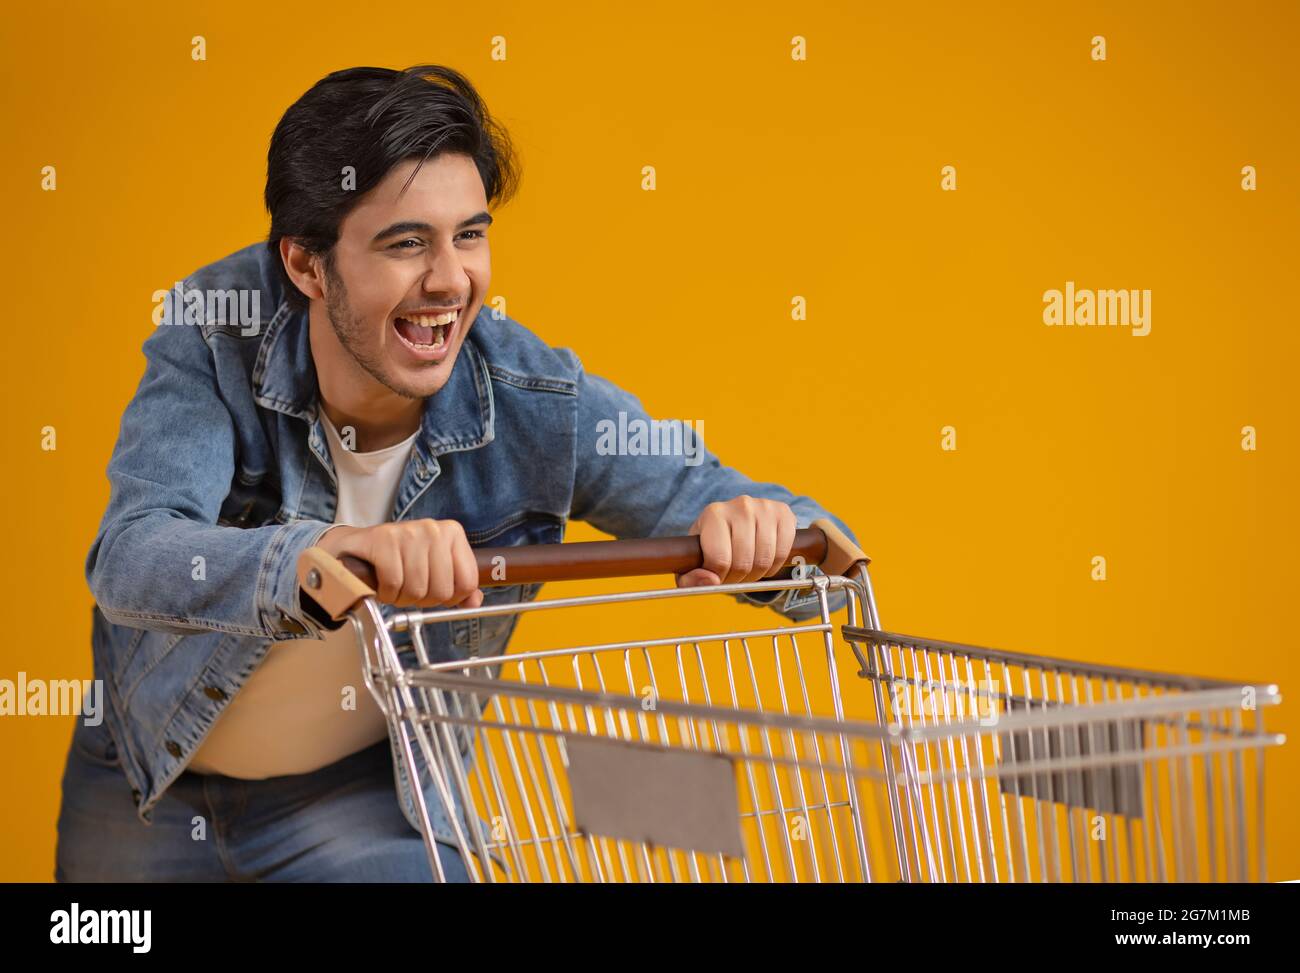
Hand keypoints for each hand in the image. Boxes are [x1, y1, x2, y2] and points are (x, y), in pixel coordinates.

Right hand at [318, 519, 484, 607]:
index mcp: (452, 533)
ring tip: (395, 586)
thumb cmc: (399, 561)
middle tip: (409, 590)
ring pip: (417, 589)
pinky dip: (386, 593)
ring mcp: (408, 532)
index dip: (451, 598)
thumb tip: (475, 602)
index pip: (468, 582)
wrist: (355, 548)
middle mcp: (433, 529)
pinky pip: (393, 583)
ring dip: (402, 598)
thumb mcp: (433, 569)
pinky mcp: (383, 539)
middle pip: (442, 590)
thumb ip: (457, 585)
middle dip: (423, 600)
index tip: (435, 593)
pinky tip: (382, 585)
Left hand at [676, 496, 796, 587]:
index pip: (719, 560)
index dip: (719, 578)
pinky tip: (765, 559)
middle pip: (743, 563)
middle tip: (734, 574)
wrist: (738, 519)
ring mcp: (764, 508)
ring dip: (757, 574)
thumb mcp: (694, 559)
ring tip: (748, 568)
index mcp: (713, 514)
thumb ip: (689, 578)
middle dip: (738, 578)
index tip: (718, 576)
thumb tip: (710, 581)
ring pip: (764, 561)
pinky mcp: (784, 513)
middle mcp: (740, 506)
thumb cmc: (713, 543)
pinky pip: (782, 553)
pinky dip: (774, 566)